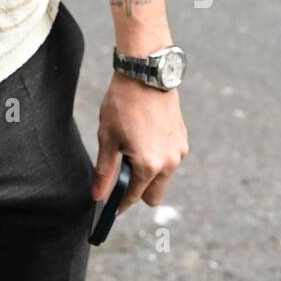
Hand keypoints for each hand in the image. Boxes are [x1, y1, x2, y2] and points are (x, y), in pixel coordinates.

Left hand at [93, 73, 188, 212]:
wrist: (145, 75)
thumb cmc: (123, 104)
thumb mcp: (107, 137)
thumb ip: (104, 171)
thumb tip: (97, 196)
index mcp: (149, 165)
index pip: (133, 197)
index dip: (120, 203)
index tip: (110, 205)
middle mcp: (169, 163)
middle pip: (154, 196)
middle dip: (138, 192)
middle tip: (121, 174)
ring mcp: (179, 152)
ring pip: (164, 178)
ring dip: (149, 174)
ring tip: (131, 149)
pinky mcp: (183, 140)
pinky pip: (170, 160)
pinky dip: (158, 158)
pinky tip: (144, 138)